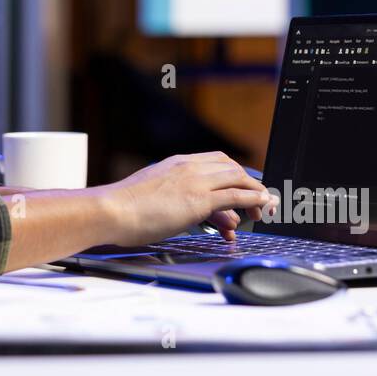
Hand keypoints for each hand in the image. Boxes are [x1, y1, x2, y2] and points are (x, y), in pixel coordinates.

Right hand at [102, 151, 270, 246]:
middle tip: (257, 200)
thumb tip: (192, 213)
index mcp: (177, 163)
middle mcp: (188, 167)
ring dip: (255, 192)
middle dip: (248, 183)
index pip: (216, 161)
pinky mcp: (198, 200)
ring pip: (237, 178)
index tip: (242, 187)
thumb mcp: (154, 196)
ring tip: (264, 207)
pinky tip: (261, 205)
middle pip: (231, 167)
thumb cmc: (124, 208)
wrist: (112, 210)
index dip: (234, 174)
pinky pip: (235, 195)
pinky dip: (252, 199)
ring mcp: (195, 182)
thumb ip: (176, 200)